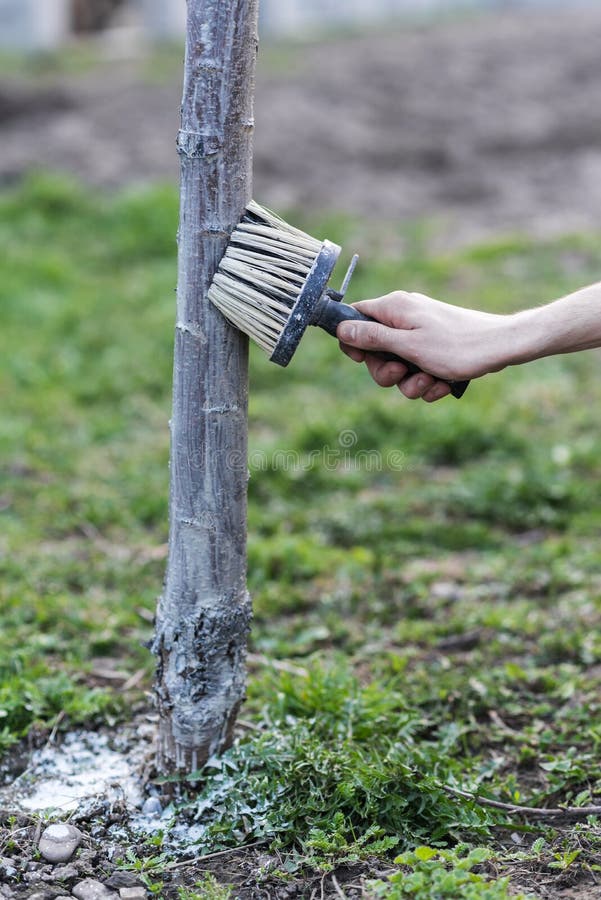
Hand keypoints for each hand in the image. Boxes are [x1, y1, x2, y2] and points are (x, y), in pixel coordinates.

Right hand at [337, 291, 512, 400]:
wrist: (502, 347)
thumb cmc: (456, 346)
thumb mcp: (408, 346)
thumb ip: (373, 338)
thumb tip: (341, 329)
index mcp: (394, 308)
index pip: (355, 318)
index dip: (353, 342)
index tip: (362, 359)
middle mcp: (405, 317)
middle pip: (375, 350)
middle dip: (387, 372)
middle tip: (402, 374)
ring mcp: (421, 332)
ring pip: (398, 366)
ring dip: (411, 382)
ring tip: (431, 381)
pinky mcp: (435, 348)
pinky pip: (419, 370)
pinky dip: (428, 381)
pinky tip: (443, 384)